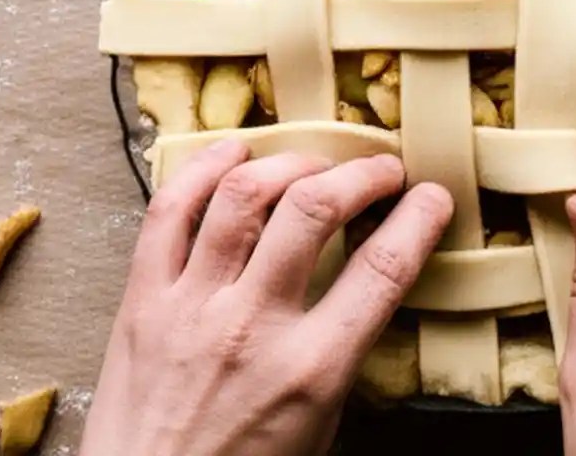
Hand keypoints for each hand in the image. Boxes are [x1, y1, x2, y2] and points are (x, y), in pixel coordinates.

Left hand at [81, 141, 452, 455]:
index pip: (382, 270)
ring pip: (243, 195)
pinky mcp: (142, 299)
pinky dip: (203, 169)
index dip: (419, 219)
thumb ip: (345, 347)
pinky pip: (168, 211)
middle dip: (360, 173)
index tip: (433, 197)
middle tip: (381, 170)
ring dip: (290, 162)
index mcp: (310, 370)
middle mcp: (250, 328)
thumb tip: (371, 274)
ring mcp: (189, 306)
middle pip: (313, 210)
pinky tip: (233, 153)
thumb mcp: (322, 422)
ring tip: (315, 162)